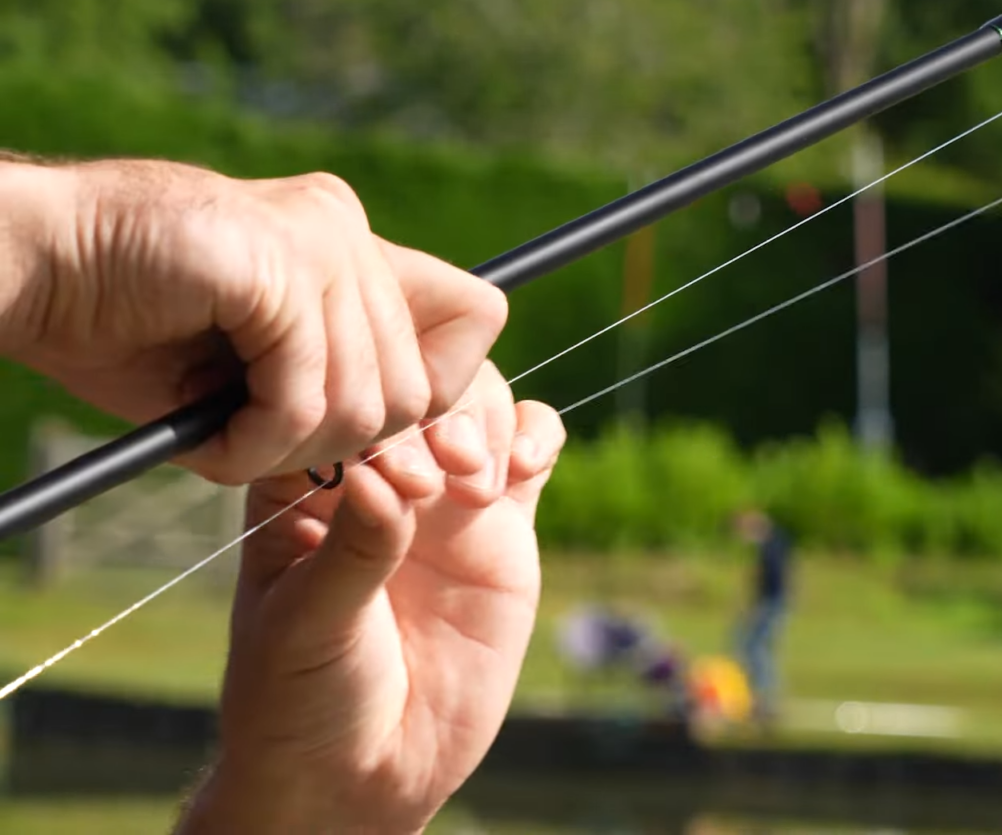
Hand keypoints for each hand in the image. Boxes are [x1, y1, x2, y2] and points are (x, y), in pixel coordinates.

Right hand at [0, 158, 506, 484]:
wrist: (28, 274)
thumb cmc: (124, 330)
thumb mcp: (254, 371)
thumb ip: (337, 392)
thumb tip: (429, 462)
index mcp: (353, 248)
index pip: (474, 320)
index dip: (445, 400)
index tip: (399, 454)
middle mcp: (348, 230)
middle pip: (418, 384)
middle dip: (347, 447)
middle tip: (269, 449)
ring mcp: (320, 238)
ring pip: (368, 400)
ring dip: (294, 450)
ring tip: (231, 440)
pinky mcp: (279, 263)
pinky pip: (307, 396)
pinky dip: (259, 443)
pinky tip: (213, 438)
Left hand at [179, 363, 564, 833]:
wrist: (365, 773)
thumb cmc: (302, 700)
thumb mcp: (308, 624)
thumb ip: (351, 549)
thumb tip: (377, 473)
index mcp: (303, 482)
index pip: (342, 399)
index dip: (372, 412)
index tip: (384, 474)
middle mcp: (377, 475)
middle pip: (420, 388)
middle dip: (435, 412)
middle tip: (436, 476)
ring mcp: (443, 499)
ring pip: (478, 405)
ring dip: (484, 422)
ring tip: (473, 484)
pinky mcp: (502, 529)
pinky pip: (531, 450)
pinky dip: (538, 435)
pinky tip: (525, 466)